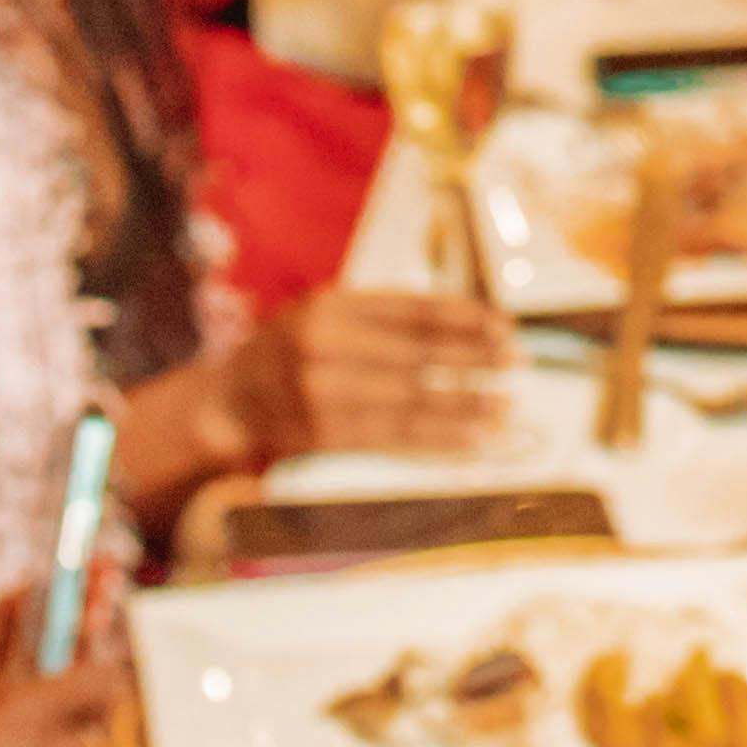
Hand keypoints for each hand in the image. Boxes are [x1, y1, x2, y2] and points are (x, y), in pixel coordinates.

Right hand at [221, 277, 515, 464]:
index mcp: (330, 306)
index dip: (465, 318)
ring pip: (410, 400)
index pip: (413, 310)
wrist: (228, 399)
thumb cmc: (292, 351)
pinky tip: (474, 440)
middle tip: (518, 361)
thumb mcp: (326, 314)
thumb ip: (382, 316)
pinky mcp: (321, 435)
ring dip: (465, 405)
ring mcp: (319, 392)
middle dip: (475, 358)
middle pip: (417, 354)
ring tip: (506, 406)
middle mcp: (323, 344)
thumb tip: (465, 325)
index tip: (504, 325)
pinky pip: (392, 437)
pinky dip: (439, 439)